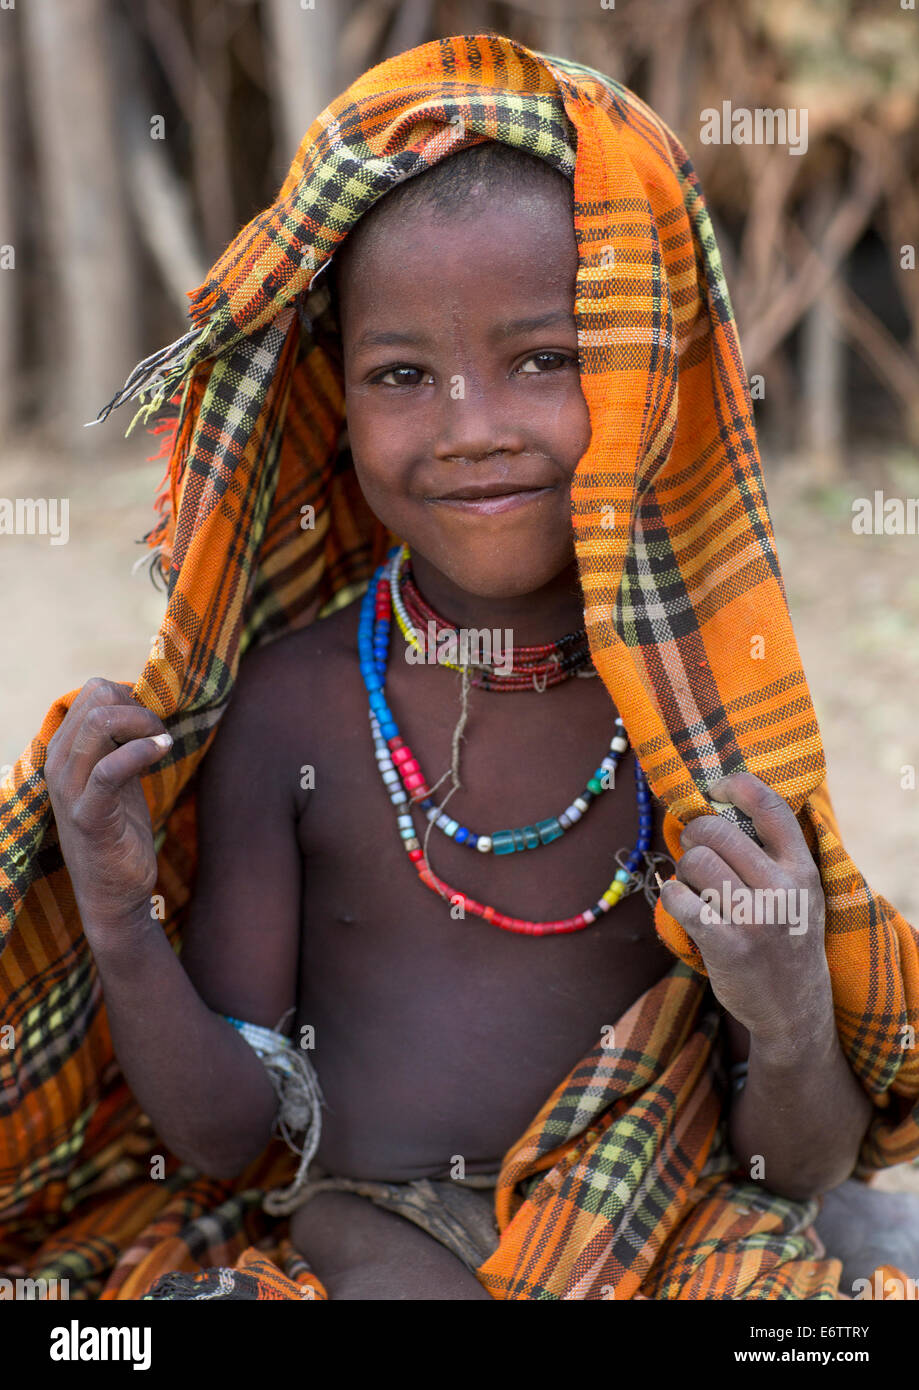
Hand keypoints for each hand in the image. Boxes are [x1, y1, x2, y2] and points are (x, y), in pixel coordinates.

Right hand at [45, 677, 171, 935]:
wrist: (114, 891)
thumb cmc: (120, 828)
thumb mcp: (117, 775)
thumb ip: (121, 742)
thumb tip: (145, 703)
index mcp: (64, 750)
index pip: (93, 692)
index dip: (132, 697)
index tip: (153, 724)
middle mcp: (58, 764)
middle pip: (96, 699)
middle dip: (141, 707)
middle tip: (161, 734)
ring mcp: (69, 789)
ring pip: (98, 724)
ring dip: (144, 724)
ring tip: (164, 743)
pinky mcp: (88, 816)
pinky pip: (110, 769)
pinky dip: (142, 751)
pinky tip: (163, 750)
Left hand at [659, 772, 830, 1050]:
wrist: (794, 1007)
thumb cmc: (788, 938)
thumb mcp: (801, 892)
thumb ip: (775, 853)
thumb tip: (721, 803)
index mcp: (802, 869)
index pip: (770, 807)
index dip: (736, 785)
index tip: (716, 789)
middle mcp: (782, 889)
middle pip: (716, 832)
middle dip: (695, 836)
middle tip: (695, 849)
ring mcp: (755, 919)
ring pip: (694, 863)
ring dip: (683, 870)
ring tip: (693, 883)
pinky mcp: (727, 945)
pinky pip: (679, 900)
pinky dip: (672, 896)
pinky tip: (681, 903)